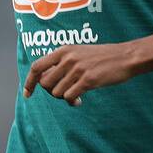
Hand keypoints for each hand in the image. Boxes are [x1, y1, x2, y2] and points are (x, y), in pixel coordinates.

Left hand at [23, 41, 137, 105]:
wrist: (125, 57)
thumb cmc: (102, 58)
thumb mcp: (79, 53)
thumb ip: (63, 63)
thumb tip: (46, 82)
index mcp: (63, 50)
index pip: (36, 67)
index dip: (29, 82)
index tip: (27, 94)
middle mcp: (68, 58)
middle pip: (45, 84)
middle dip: (52, 92)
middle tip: (64, 93)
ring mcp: (77, 69)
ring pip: (56, 93)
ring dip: (64, 98)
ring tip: (76, 96)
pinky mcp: (88, 80)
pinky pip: (69, 97)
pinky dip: (72, 102)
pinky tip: (80, 100)